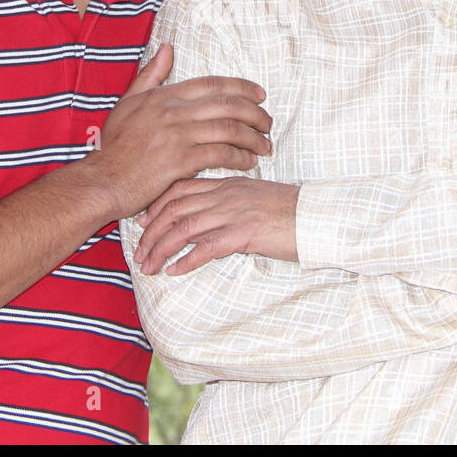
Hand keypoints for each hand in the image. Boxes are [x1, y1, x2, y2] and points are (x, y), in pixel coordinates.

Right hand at [82, 44, 272, 217]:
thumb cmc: (113, 146)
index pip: (212, 85)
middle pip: (227, 104)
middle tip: (268, 123)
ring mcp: (176, 136)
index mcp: (163, 96)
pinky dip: (239, 158)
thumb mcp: (128, 103)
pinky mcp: (179, 162)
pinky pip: (219, 155)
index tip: (260, 95)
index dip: (241, 87)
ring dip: (252, 137)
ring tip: (265, 145)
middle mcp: (172, 112)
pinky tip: (248, 162)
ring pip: (228, 129)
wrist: (101, 181)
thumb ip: (150, 76)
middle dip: (255, 113)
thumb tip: (166, 47)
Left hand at [133, 177, 299, 275]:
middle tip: (139, 251)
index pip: (181, 188)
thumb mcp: (255, 201)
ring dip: (162, 248)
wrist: (318, 217)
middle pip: (175, 208)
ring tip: (149, 267)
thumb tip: (210, 222)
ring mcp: (234, 213)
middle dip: (151, 231)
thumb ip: (230, 205)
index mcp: (227, 184)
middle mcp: (225, 195)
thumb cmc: (289, 212)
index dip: (157, 205)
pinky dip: (186, 260)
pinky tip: (174, 272)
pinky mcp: (244, 233)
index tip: (143, 222)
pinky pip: (207, 247)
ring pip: (184, 228)